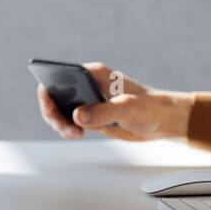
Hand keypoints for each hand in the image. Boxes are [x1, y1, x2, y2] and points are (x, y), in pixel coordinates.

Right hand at [37, 63, 192, 142]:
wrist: (162, 120)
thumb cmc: (149, 107)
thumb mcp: (127, 108)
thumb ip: (102, 112)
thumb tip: (77, 116)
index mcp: (94, 74)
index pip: (62, 75)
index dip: (49, 88)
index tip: (49, 102)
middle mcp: (88, 85)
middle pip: (57, 95)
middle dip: (54, 112)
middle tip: (65, 126)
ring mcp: (89, 101)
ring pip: (62, 111)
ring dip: (61, 124)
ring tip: (75, 134)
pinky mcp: (93, 116)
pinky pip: (71, 122)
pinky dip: (69, 130)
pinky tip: (78, 135)